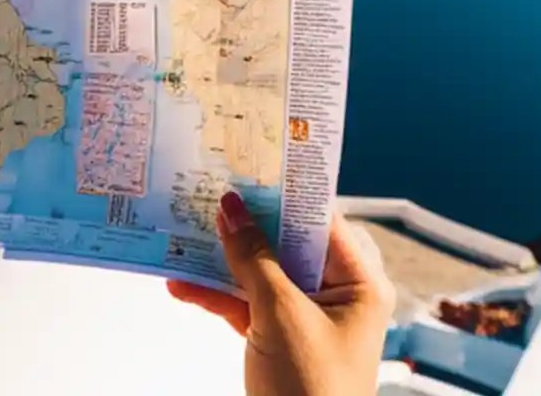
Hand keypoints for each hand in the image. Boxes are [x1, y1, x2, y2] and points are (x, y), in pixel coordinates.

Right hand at [168, 193, 394, 395]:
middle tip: (213, 191)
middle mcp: (338, 295)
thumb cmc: (311, 391)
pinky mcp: (278, 338)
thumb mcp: (280, 316)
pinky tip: (180, 284)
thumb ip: (254, 259)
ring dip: (223, 259)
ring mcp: (306, 317)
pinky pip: (246, 304)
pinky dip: (215, 295)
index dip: (287, 193)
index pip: (323, 221)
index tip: (251, 167)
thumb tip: (232, 209)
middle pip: (288, 243)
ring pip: (261, 272)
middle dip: (247, 223)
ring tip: (185, 230)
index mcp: (360, 283)